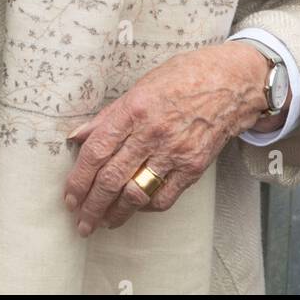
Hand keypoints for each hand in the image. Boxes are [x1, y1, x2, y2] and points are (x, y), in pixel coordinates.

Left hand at [62, 41, 272, 235]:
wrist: (230, 83)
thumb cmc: (183, 77)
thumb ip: (109, 116)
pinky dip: (145, 208)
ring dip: (115, 213)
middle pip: (112, 178)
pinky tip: (134, 209)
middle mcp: (152, 132)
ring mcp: (174, 152)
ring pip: (135, 194)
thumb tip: (79, 136)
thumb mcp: (140, 86)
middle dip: (91, 205)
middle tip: (80, 220)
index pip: (97, 150)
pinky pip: (163, 197)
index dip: (79, 178)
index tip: (69, 195)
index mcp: (134, 108)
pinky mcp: (193, 167)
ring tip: (102, 222)